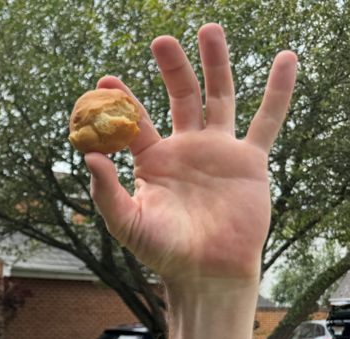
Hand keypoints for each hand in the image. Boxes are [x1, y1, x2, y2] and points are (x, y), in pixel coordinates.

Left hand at [86, 23, 296, 285]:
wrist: (207, 272)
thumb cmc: (163, 252)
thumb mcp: (127, 223)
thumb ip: (106, 192)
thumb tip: (90, 157)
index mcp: (153, 160)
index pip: (134, 122)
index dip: (120, 101)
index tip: (104, 81)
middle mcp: (185, 148)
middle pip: (180, 97)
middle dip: (172, 68)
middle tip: (161, 40)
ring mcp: (218, 151)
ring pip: (219, 97)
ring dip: (215, 63)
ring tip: (209, 28)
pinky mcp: (250, 160)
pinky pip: (267, 119)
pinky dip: (278, 90)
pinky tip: (286, 59)